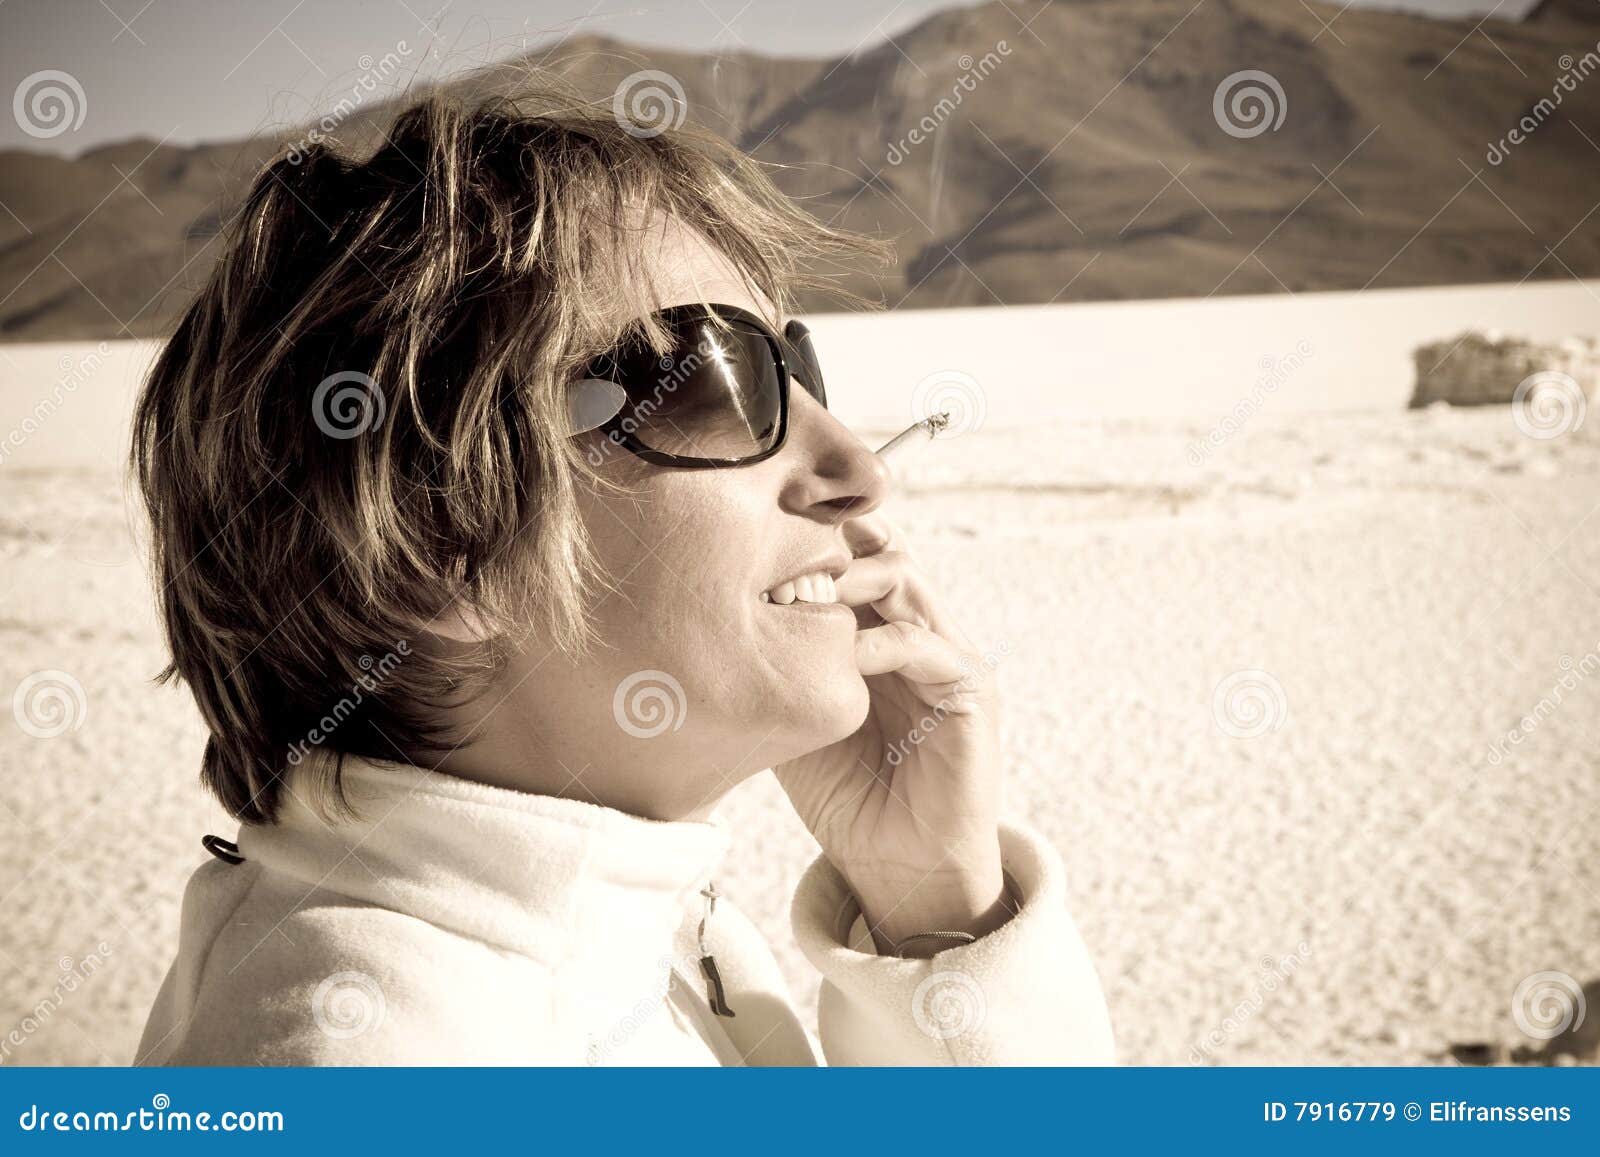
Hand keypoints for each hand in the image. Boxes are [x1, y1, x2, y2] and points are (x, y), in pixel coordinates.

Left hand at [772, 513, 1011, 953]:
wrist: (901, 870)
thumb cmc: (849, 799)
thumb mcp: (794, 721)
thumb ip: (773, 673)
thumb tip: (710, 632)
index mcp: (875, 633)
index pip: (852, 558)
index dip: (810, 540)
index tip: (756, 539)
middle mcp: (914, 632)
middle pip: (880, 549)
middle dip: (829, 544)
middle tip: (778, 558)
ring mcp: (946, 656)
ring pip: (905, 579)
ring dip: (853, 578)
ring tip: (807, 596)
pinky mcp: (970, 691)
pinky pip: (927, 645)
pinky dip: (881, 643)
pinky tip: (844, 657)